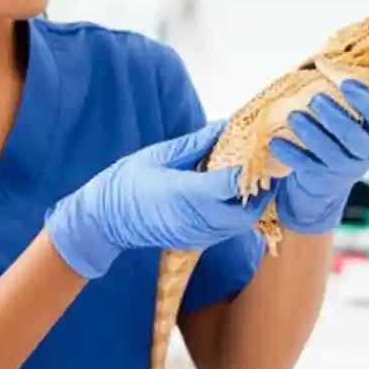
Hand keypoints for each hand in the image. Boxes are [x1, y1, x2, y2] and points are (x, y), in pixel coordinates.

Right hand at [45, 120, 274, 278]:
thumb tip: (224, 127)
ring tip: (252, 177)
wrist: (105, 222)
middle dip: (261, 190)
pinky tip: (232, 194)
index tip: (261, 150)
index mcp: (187, 193)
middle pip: (248, 211)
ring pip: (241, 224)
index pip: (233, 184)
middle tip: (263, 166)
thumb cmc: (126, 184)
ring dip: (252, 203)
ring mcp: (199, 235)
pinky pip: (228, 230)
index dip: (251, 168)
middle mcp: (198, 219)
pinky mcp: (197, 242)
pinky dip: (238, 213)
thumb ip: (195, 143)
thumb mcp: (159, 156)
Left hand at [268, 79, 368, 234]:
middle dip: (333, 116)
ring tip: (293, 116)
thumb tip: (321, 61)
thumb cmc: (339, 129)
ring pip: (330, 152)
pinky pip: (307, 165)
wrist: (331, 174)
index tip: (345, 83)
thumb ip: (341, 90)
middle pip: (352, 135)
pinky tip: (276, 141)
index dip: (362, 99)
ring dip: (311, 133)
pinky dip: (291, 153)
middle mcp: (365, 149)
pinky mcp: (323, 177)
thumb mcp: (349, 111)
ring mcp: (345, 167)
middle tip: (315, 99)